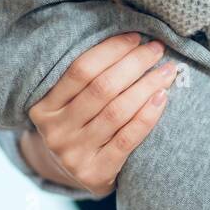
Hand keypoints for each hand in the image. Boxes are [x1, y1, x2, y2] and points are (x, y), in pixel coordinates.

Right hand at [25, 33, 176, 195]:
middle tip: (156, 49)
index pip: (80, 69)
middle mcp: (55, 130)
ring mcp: (74, 153)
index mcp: (43, 106)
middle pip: (102, 88)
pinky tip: (162, 97)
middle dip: (134, 64)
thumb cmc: (83, 126)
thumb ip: (88, 77)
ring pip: (117, 111)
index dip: (111, 50)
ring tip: (166, 71)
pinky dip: (148, 115)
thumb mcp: (72, 103)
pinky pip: (128, 138)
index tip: (136, 37)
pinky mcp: (96, 171)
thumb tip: (130, 38)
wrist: (83, 173)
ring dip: (147, 86)